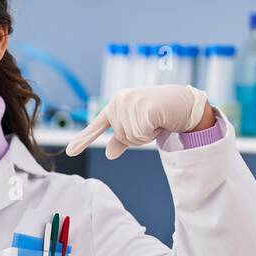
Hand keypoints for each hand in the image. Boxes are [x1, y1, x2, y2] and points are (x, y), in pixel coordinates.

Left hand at [65, 85, 208, 158]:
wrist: (185, 103)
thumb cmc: (161, 114)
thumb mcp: (139, 127)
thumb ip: (122, 140)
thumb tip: (109, 154)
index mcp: (115, 105)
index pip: (97, 126)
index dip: (83, 140)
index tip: (70, 152)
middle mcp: (120, 101)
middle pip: (121, 137)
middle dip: (139, 137)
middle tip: (152, 123)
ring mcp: (130, 103)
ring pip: (131, 138)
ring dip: (147, 134)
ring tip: (157, 120)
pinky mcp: (143, 108)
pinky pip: (141, 135)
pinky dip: (153, 132)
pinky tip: (160, 120)